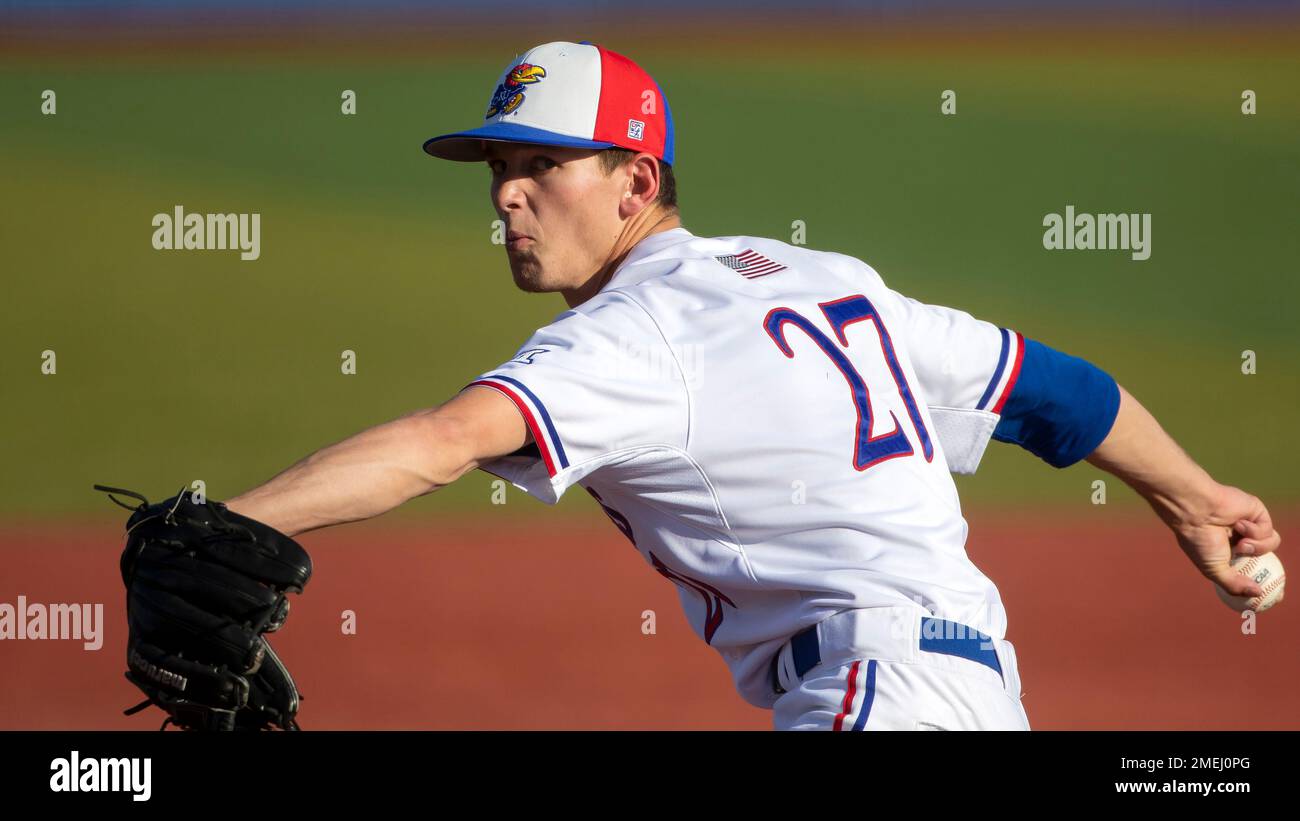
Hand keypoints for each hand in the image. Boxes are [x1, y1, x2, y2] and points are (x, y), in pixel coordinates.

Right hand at [1171, 483, 1281, 597]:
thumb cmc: (1200, 540)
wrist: (1197, 512)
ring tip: (1241, 544)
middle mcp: (1242, 539)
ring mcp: (1251, 526)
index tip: (1275, 597)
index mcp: (1230, 553)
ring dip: (1258, 547)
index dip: (1266, 583)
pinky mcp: (1257, 513)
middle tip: (1277, 587)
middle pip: (1269, 557)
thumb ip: (1234, 584)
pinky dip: (1255, 531)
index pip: (1253, 570)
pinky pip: (1268, 529)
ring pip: (1271, 544)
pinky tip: (1239, 525)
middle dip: (1274, 572)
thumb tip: (1258, 593)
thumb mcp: (1213, 569)